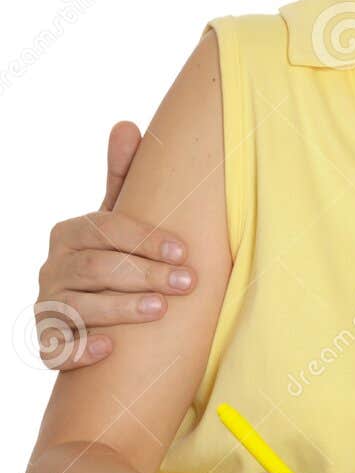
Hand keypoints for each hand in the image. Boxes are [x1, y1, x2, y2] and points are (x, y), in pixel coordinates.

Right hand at [35, 122, 193, 368]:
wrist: (93, 314)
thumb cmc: (113, 258)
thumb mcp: (117, 219)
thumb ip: (122, 177)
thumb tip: (127, 123)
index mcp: (71, 233)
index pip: (105, 228)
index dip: (144, 238)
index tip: (183, 250)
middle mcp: (53, 267)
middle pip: (95, 267)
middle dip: (144, 274)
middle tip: (187, 282)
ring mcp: (49, 304)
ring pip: (78, 305)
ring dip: (119, 308)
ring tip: (160, 311)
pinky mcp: (49, 341)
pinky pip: (54, 348)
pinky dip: (78, 349)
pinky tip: (108, 349)